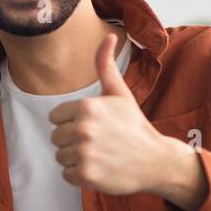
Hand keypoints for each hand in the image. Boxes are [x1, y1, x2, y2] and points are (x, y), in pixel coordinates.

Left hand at [48, 32, 178, 195]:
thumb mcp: (119, 93)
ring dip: (76, 158)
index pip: (55, 117)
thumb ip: (105, 65)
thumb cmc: (134, 125)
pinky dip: (79, 175)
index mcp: (87, 106)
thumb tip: (108, 35)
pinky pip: (66, 175)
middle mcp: (83, 129)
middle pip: (56, 137)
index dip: (71, 122)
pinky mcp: (86, 175)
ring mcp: (84, 153)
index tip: (93, 126)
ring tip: (99, 154)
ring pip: (60, 156)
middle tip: (98, 142)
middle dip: (73, 141)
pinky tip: (99, 168)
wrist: (155, 160)